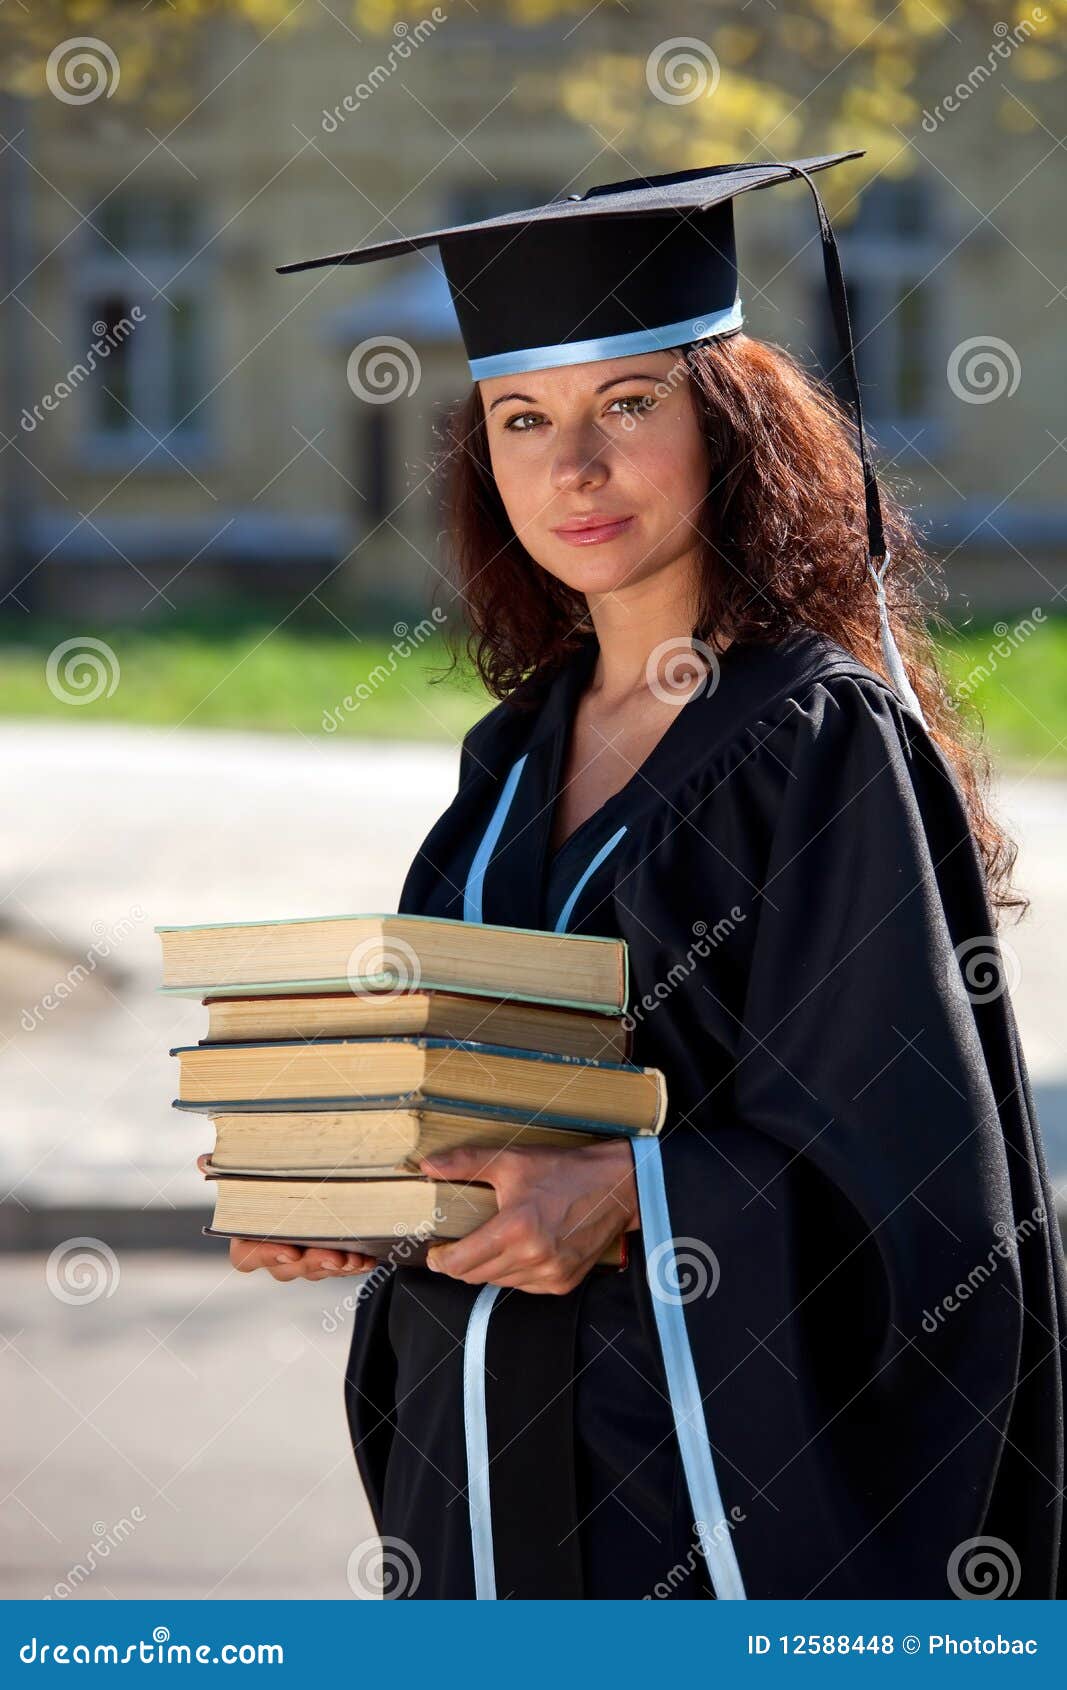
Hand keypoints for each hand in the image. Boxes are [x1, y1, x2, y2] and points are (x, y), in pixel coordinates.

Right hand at [196, 1153, 375, 1280]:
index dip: (265, 1255)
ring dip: (335, 1266)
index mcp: (248, 1236)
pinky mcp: (327, 1260)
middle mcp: (274, 1254)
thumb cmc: (270, 1179)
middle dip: (311, 1263)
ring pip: (315, 1271)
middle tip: (332, 1255)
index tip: (288, 1248)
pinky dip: (355, 1264)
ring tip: (353, 1257)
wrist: (302, 1185)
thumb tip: (203, 1160)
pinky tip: (369, 1259)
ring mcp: (301, 1261)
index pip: (246, 1256)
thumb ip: (230, 1169)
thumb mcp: (251, 1170)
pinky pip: (339, 1269)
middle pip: (287, 1268)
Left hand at [418, 1139, 639, 1294]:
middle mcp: (533, 1257)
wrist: (615, 1187)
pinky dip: (514, 1272)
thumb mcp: (512, 1160)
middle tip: (456, 1246)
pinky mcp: (563, 1283)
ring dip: (488, 1267)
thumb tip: (427, 1166)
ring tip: (490, 1243)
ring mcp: (550, 1274)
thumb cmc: (564, 1171)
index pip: (460, 1262)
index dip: (440, 1260)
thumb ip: (466, 1163)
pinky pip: (524, 1286)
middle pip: (475, 1276)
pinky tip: (519, 1250)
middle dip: (460, 1263)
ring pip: (499, 1282)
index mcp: (515, 1228)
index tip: (435, 1252)